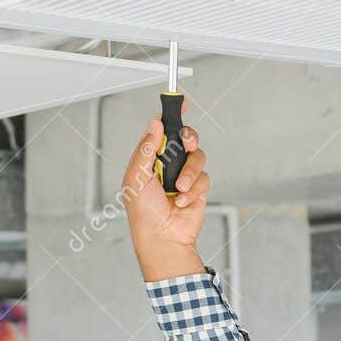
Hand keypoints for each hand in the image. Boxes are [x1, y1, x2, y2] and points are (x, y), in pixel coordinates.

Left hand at [122, 113, 210, 280]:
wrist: (162, 238)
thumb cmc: (143, 213)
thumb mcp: (136, 177)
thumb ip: (146, 148)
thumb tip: (154, 123)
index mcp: (149, 157)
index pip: (161, 129)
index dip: (170, 114)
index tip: (180, 102)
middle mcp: (167, 163)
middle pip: (185, 137)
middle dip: (189, 138)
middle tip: (188, 144)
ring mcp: (183, 175)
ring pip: (198, 157)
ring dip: (189, 173)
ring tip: (179, 188)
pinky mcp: (197, 188)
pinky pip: (204, 178)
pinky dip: (194, 189)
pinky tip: (182, 201)